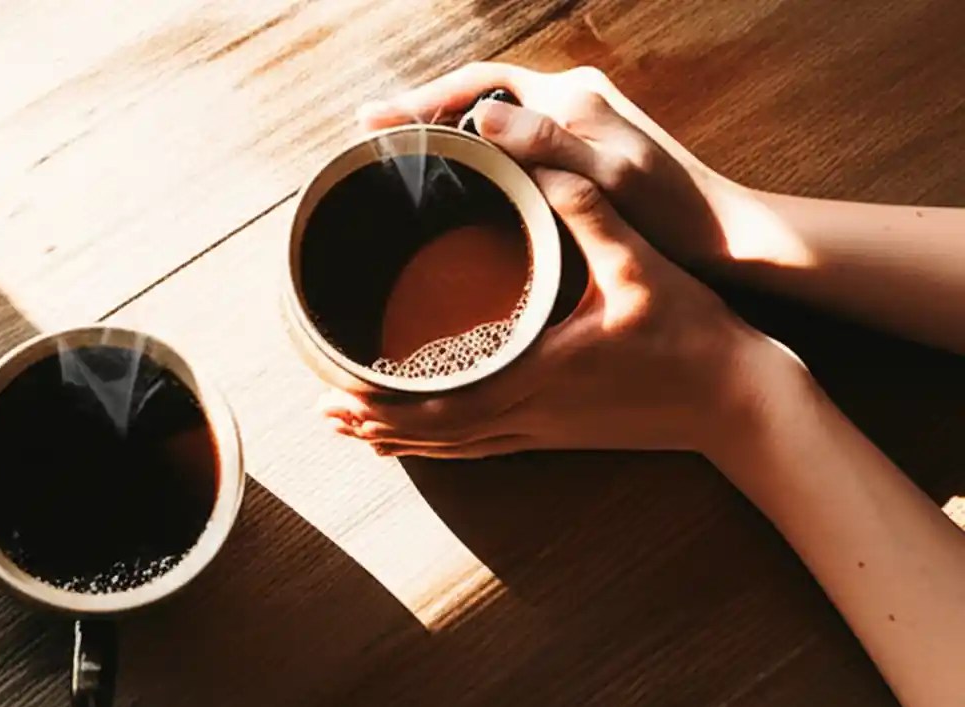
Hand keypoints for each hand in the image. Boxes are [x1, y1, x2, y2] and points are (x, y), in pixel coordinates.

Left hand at [321, 165, 799, 458]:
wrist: (740, 400)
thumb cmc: (692, 335)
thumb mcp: (639, 265)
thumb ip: (588, 210)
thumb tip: (538, 161)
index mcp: (540, 374)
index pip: (443, 402)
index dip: (386, 405)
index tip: (340, 393)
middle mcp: (533, 413)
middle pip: (436, 434)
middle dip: (376, 426)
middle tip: (324, 413)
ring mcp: (545, 430)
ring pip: (458, 448)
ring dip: (404, 443)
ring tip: (356, 435)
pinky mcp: (561, 434)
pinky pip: (488, 448)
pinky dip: (447, 448)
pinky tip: (429, 445)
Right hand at [358, 62, 745, 269]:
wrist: (722, 235)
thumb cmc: (671, 211)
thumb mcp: (609, 177)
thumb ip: (549, 143)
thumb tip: (482, 117)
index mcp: (571, 96)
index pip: (479, 82)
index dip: (423, 98)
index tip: (374, 118)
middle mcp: (570, 100)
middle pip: (480, 92)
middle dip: (426, 108)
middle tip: (374, 133)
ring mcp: (576, 125)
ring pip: (494, 116)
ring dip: (448, 127)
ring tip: (402, 151)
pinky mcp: (581, 153)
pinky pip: (512, 140)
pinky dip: (476, 150)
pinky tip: (457, 176)